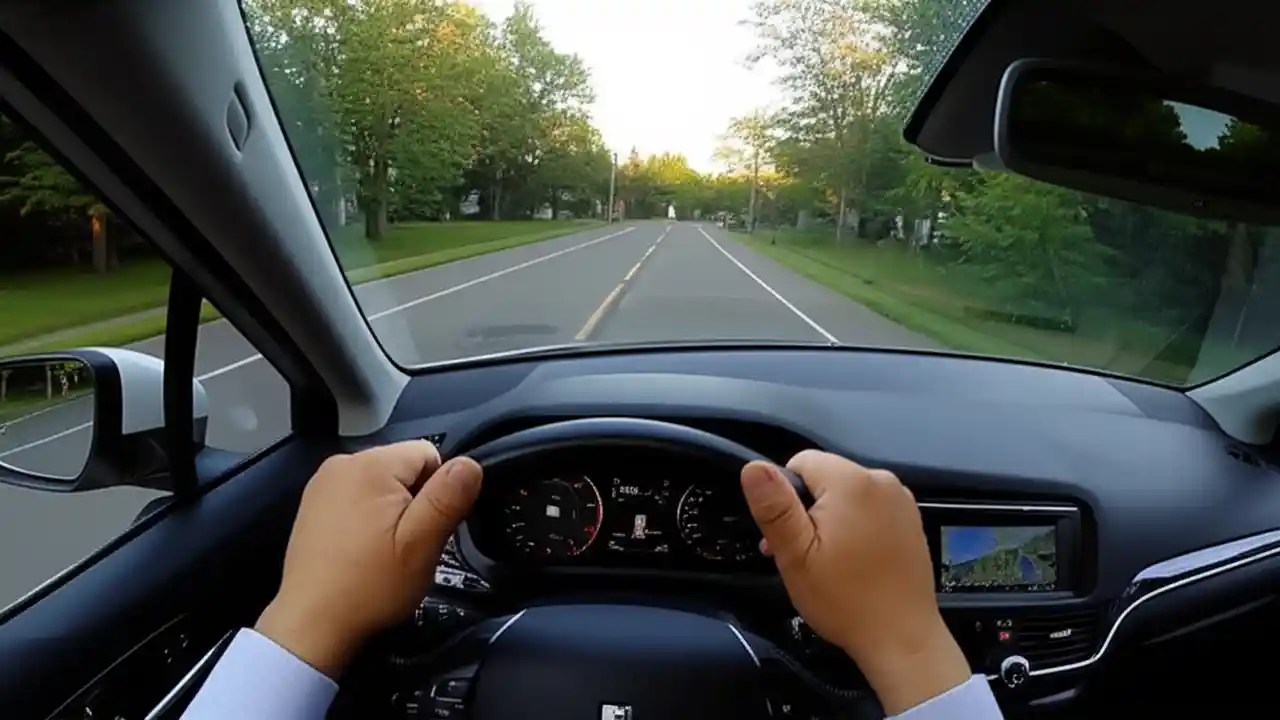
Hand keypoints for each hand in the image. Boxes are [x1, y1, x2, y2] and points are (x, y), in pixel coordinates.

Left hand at [255, 441, 481, 677]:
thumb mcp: (422, 544)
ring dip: (390, 508)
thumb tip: (471, 463)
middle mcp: (343, 461)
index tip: (425, 529)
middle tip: (404, 545)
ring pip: (381, 482)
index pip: (429, 453)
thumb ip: (448, 498)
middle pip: (403, 466)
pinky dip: (365, 515)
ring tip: (381, 549)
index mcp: (372, 464)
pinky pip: (356, 495)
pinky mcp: (312, 503)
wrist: (311, 625)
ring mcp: (322, 482)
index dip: (438, 491)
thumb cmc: (371, 585)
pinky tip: (359, 549)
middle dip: (413, 499)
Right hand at [741, 451, 969, 714]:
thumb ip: (774, 507)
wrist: (902, 639)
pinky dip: (856, 527)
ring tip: (826, 562)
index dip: (786, 497)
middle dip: (807, 510)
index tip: (789, 537)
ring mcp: (901, 500)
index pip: (801, 462)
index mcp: (852, 482)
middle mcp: (882, 480)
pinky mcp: (911, 520)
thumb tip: (753, 466)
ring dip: (830, 520)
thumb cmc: (844, 599)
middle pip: (825, 478)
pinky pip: (869, 509)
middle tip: (802, 557)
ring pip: (846, 494)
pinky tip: (854, 561)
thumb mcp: (796, 556)